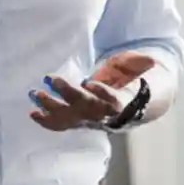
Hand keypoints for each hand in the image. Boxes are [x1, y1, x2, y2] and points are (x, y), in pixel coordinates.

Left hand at [29, 51, 155, 131]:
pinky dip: (48, 120)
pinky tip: (33, 112)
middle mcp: (109, 116)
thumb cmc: (140, 79)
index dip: (104, 95)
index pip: (116, 103)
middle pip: (89, 110)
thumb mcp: (144, 68)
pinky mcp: (82, 121)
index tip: (90, 83)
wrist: (142, 101)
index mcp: (128, 103)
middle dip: (69, 95)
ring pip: (74, 119)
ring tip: (35, 94)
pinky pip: (65, 124)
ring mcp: (94, 121)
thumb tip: (150, 60)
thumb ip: (141, 63)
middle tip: (51, 79)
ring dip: (52, 107)